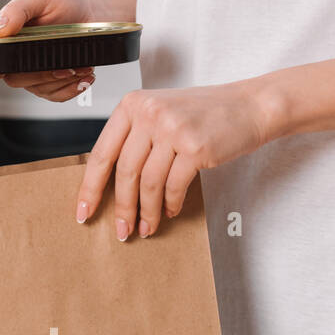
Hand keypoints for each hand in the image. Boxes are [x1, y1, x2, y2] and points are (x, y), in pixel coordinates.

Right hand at [0, 0, 126, 92]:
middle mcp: (12, 55)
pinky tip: (83, 75)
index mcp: (1, 35)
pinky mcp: (50, 80)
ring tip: (79, 65)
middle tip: (62, 64)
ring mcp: (31, 69)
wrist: (94, 10)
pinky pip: (53, 95)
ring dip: (59, 81)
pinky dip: (70, 89)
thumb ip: (16, 10)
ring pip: (35, 89)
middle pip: (11, 79)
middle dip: (38, 74)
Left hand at [77, 83, 278, 240]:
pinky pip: (173, 186)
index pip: (102, 152)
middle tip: (120, 230)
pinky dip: (170, 204)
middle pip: (124, 172)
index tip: (84, 210)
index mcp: (133, 104)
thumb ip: (134, 137)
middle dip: (121, 207)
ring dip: (146, 212)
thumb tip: (109, 182)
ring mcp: (172, 129)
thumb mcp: (159, 112)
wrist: (250, 106)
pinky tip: (170, 211)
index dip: (90, 187)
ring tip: (146, 228)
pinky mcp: (195, 147)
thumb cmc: (205, 113)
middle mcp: (149, 113)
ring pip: (148, 183)